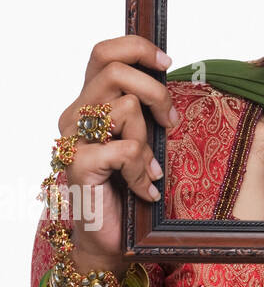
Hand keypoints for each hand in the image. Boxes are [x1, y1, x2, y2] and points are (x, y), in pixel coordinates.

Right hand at [54, 36, 177, 271]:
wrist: (108, 238)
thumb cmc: (127, 185)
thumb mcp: (143, 136)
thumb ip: (145, 107)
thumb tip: (168, 72)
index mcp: (89, 103)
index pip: (104, 52)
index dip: (137, 48)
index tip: (167, 63)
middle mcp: (75, 115)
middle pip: (116, 69)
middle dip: (156, 91)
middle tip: (169, 121)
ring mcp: (73, 140)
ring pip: (128, 106)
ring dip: (149, 138)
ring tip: (148, 166)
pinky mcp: (78, 165)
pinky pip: (127, 147)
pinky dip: (144, 169)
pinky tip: (144, 187)